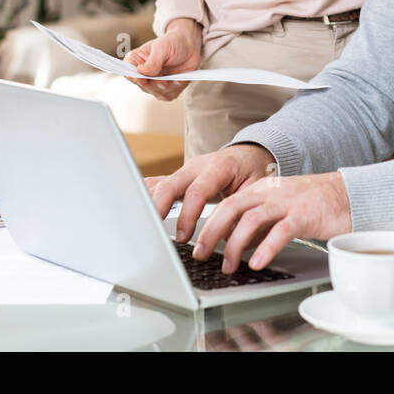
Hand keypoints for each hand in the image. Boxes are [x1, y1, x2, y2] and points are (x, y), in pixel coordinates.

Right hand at [125, 18, 202, 100]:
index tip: (142, 79)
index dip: (134, 77)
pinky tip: (179, 81)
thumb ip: (152, 61)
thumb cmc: (173, 42)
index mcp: (136, 60)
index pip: (128, 72)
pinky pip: (168, 95)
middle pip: (142, 85)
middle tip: (163, 81)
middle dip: (153, 84)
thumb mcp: (162, 47)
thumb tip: (141, 72)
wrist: (190, 46)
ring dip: (165, 88)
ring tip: (174, 80)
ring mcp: (154, 83)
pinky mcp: (167, 89)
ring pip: (155, 92)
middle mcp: (143, 74)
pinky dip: (174, 89)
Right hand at [146, 143, 276, 241]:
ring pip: (161, 183)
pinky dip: (147, 196)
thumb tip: (228, 238)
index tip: (184, 236)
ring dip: (149, 203)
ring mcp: (186, 170)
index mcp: (220, 166)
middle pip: (171, 183)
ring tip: (141, 224)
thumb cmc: (253, 172)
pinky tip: (136, 209)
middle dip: (158, 207)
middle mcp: (199, 165)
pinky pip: (159, 184)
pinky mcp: (179, 177)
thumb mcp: (256, 189)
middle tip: (153, 232)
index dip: (188, 214)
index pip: (198, 190)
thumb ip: (243, 211)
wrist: (249, 155)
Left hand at [192, 171, 352, 272]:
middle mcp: (270, 192)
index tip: (195, 243)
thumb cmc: (313, 205)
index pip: (226, 202)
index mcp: (261, 189)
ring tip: (229, 266)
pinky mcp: (305, 215)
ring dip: (234, 245)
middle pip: (231, 207)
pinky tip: (257, 263)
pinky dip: (265, 248)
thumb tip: (235, 245)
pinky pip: (280, 231)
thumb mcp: (278, 210)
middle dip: (211, 232)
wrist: (347, 194)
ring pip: (251, 219)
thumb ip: (257, 225)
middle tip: (200, 254)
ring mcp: (287, 202)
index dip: (207, 223)